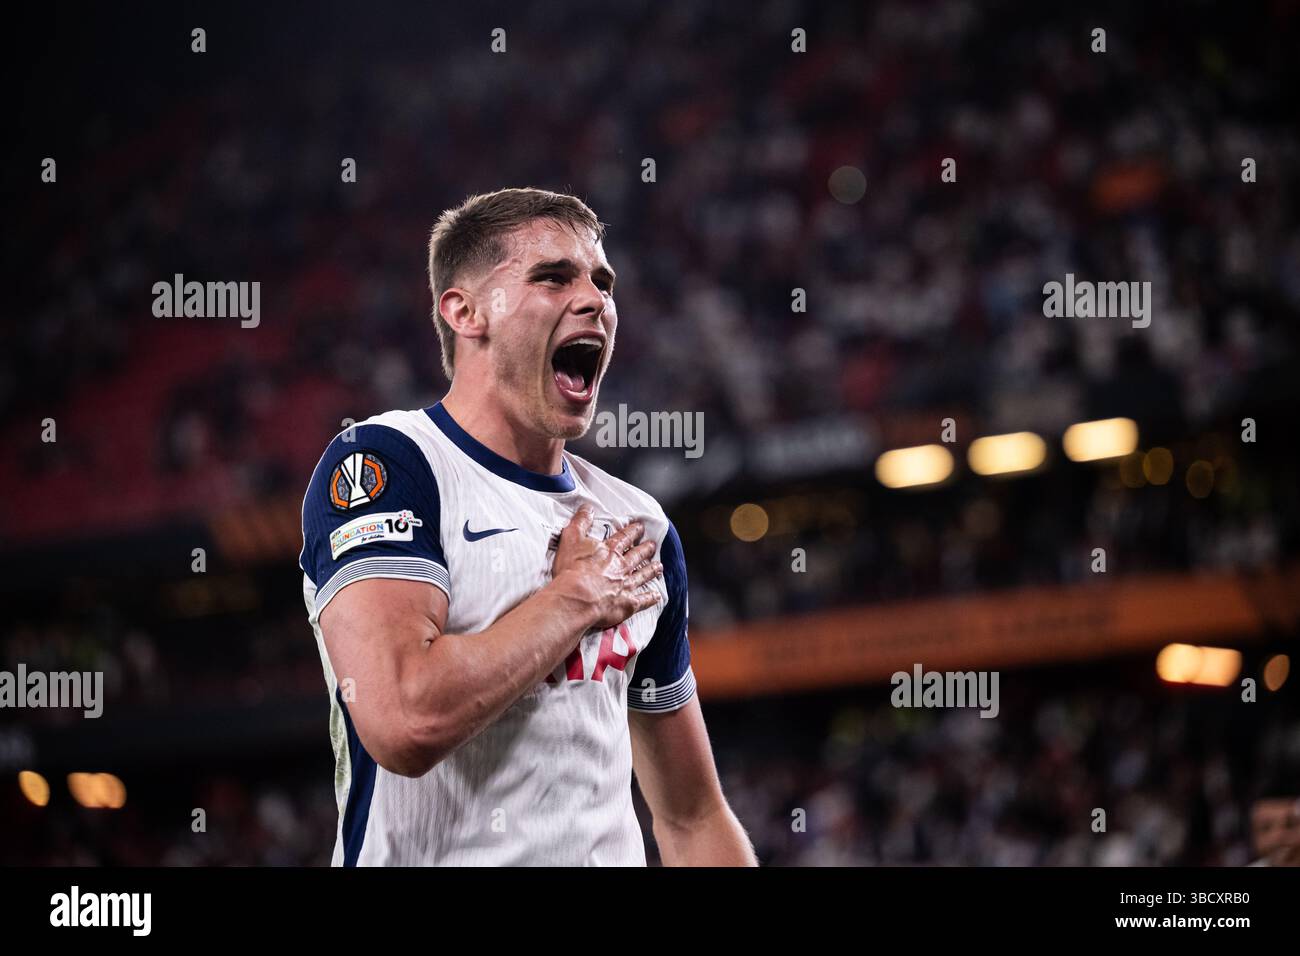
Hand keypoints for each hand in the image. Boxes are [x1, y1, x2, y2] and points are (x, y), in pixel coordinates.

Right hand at [552, 505, 662, 629]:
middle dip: (646, 549)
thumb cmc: (572, 569)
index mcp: (609, 551)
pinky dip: (651, 598)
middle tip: (653, 545)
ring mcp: (626, 585)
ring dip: (651, 570)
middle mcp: (621, 567)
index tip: (640, 527)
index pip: (624, 538)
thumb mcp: (571, 538)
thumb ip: (581, 522)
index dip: (633, 531)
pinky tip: (657, 596)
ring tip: (659, 566)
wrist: (577, 597)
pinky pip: (643, 600)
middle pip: (637, 556)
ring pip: (643, 576)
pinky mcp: (627, 604)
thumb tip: (588, 508)